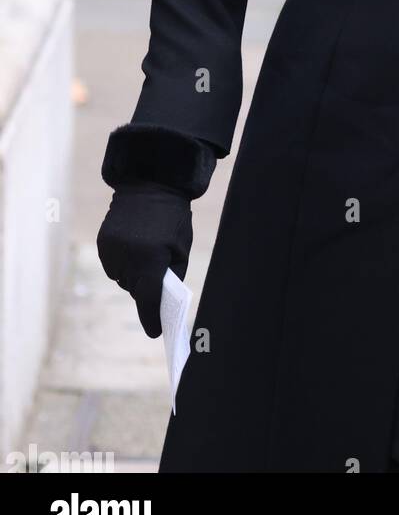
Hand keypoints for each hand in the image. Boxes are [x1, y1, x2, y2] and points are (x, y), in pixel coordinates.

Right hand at [97, 183, 193, 336]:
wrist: (150, 183)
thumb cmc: (173, 218)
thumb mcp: (180, 248)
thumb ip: (171, 276)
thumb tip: (161, 301)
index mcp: (150, 259)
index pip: (149, 299)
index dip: (152, 318)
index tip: (156, 331)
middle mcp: (127, 258)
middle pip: (135, 289)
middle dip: (146, 289)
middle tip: (157, 280)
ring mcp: (111, 251)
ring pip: (122, 279)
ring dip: (133, 275)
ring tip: (145, 256)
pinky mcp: (102, 243)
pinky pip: (112, 265)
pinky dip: (122, 263)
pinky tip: (133, 248)